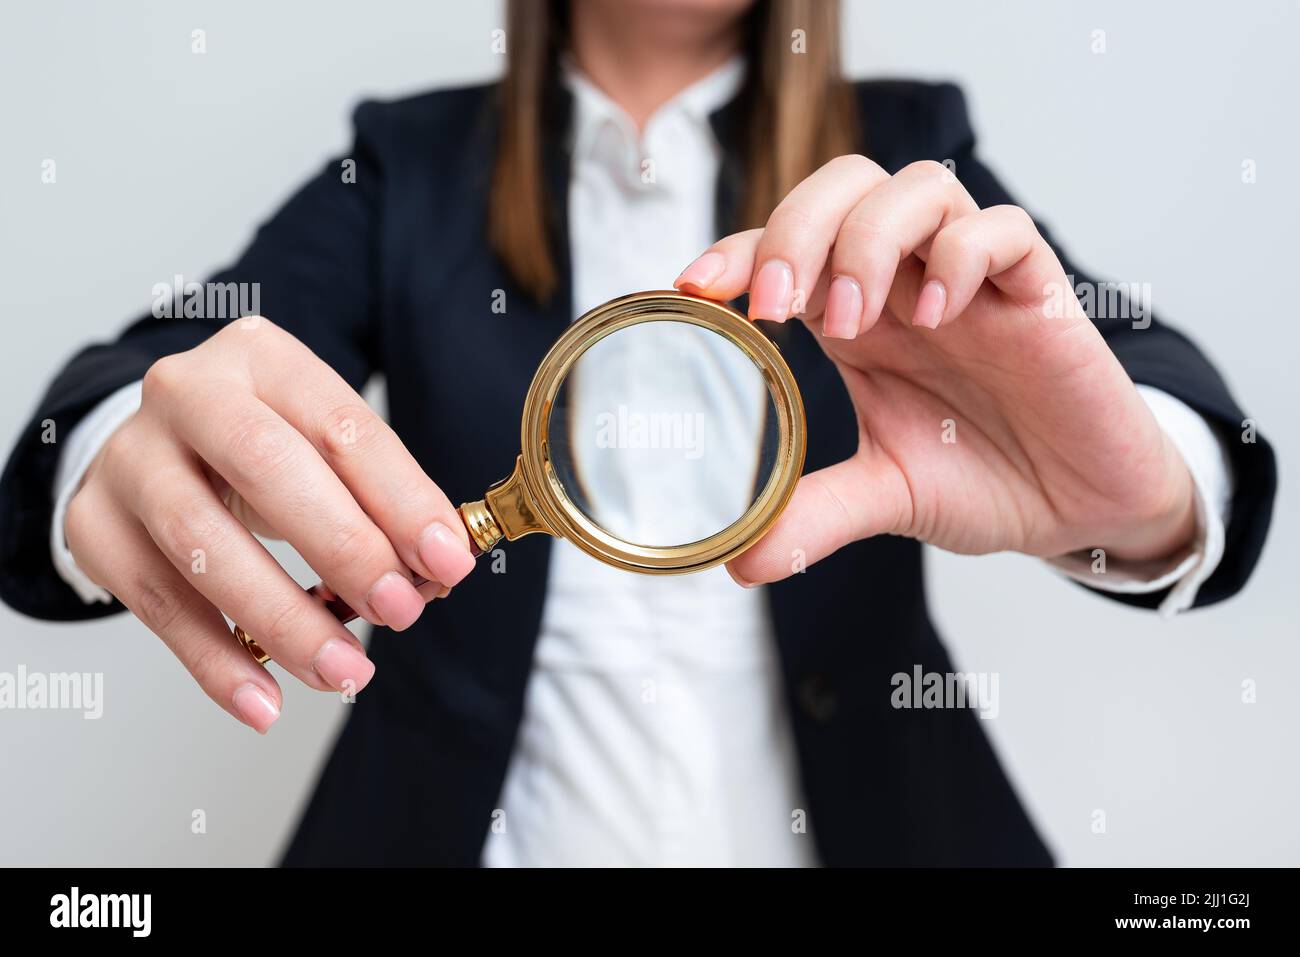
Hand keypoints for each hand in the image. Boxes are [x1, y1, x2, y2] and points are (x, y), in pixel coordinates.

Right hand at [65, 318, 476, 731]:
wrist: (158, 447)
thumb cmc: (265, 454)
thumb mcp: (325, 455)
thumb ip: (380, 507)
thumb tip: (434, 577)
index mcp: (264, 359)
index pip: (341, 427)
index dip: (401, 498)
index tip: (447, 561)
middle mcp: (187, 393)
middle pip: (267, 468)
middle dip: (344, 546)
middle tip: (398, 610)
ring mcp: (130, 458)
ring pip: (201, 542)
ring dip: (283, 618)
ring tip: (345, 671)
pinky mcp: (94, 525)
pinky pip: (157, 604)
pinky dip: (215, 661)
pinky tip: (264, 703)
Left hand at [674, 156, 1195, 585]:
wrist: (1080, 507)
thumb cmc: (983, 479)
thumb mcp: (886, 496)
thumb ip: (815, 515)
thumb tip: (738, 562)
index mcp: (859, 317)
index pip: (790, 244)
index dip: (740, 249)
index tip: (695, 288)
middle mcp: (908, 284)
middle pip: (845, 187)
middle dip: (797, 229)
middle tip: (776, 306)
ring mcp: (974, 281)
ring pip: (917, 188)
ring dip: (869, 241)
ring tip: (853, 322)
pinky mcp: (1039, 294)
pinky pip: (1005, 231)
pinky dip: (964, 256)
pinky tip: (942, 315)